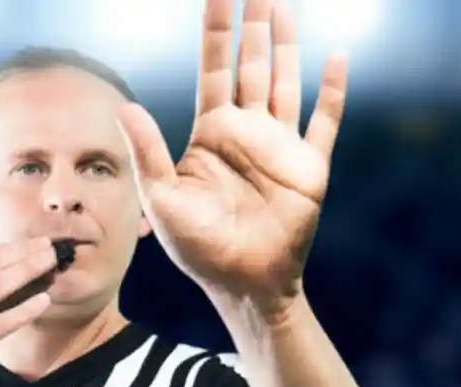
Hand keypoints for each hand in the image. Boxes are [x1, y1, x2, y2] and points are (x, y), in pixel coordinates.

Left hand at [115, 0, 346, 321]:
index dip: (216, 30)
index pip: (214, 68)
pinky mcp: (309, 168)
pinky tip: (337, 60)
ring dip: (287, 45)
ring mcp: (280, 147)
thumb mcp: (161, 200)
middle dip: (253, 24)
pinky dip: (332, 92)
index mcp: (212, 133)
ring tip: (285, 5)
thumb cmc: (199, 249)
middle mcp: (247, 131)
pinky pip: (324, 122)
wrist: (244, 286)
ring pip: (285, 82)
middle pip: (251, 64)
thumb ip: (147, 152)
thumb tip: (124, 106)